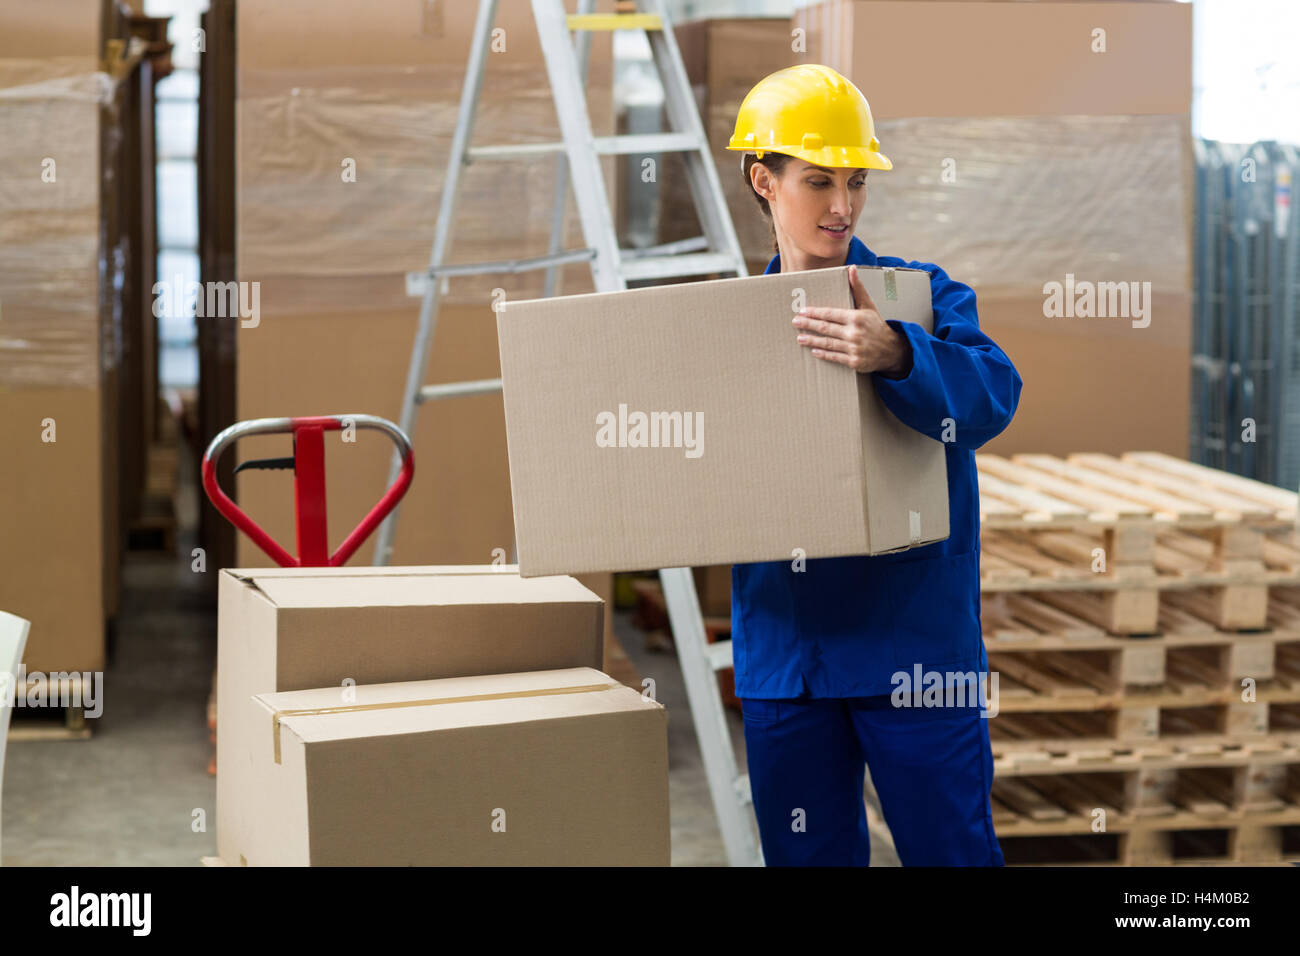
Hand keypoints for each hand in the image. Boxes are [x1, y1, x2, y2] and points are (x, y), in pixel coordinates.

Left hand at [793, 264, 911, 377]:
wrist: (892, 349)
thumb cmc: (876, 325)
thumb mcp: (868, 305)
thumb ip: (857, 288)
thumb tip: (851, 269)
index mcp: (856, 317)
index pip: (830, 314)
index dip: (814, 312)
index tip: (802, 311)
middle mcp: (854, 333)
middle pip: (825, 328)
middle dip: (808, 324)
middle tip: (795, 322)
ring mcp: (854, 348)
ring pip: (828, 343)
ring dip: (812, 340)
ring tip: (800, 338)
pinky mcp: (854, 361)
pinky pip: (835, 356)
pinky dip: (823, 354)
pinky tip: (814, 351)